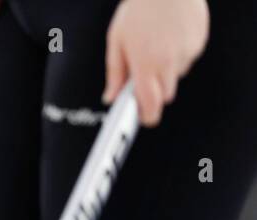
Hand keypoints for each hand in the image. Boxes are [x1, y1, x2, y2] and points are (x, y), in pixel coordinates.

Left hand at [104, 0, 208, 125]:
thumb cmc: (140, 9)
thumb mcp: (117, 41)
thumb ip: (115, 73)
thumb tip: (111, 97)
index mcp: (146, 65)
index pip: (150, 105)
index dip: (147, 116)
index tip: (143, 119)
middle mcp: (168, 62)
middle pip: (165, 95)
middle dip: (154, 92)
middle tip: (143, 74)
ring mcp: (186, 53)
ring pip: (176, 77)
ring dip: (165, 71)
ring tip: (155, 48)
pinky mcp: (198, 44)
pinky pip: (187, 60)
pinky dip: (178, 55)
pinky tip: (168, 38)